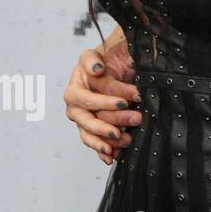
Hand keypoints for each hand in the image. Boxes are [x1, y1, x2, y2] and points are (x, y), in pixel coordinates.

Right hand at [63, 45, 141, 164]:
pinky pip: (95, 143)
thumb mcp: (95, 54)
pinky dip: (103, 152)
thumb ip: (93, 60)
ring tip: (126, 140)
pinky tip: (114, 157)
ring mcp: (84, 120)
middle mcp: (76, 107)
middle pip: (88, 120)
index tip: (125, 102)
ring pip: (90, 135)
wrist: (111, 66)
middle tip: (135, 119)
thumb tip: (97, 70)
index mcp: (74, 88)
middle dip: (110, 123)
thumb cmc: (103, 60)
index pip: (85, 100)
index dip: (104, 102)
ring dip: (107, 141)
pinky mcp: (92, 130)